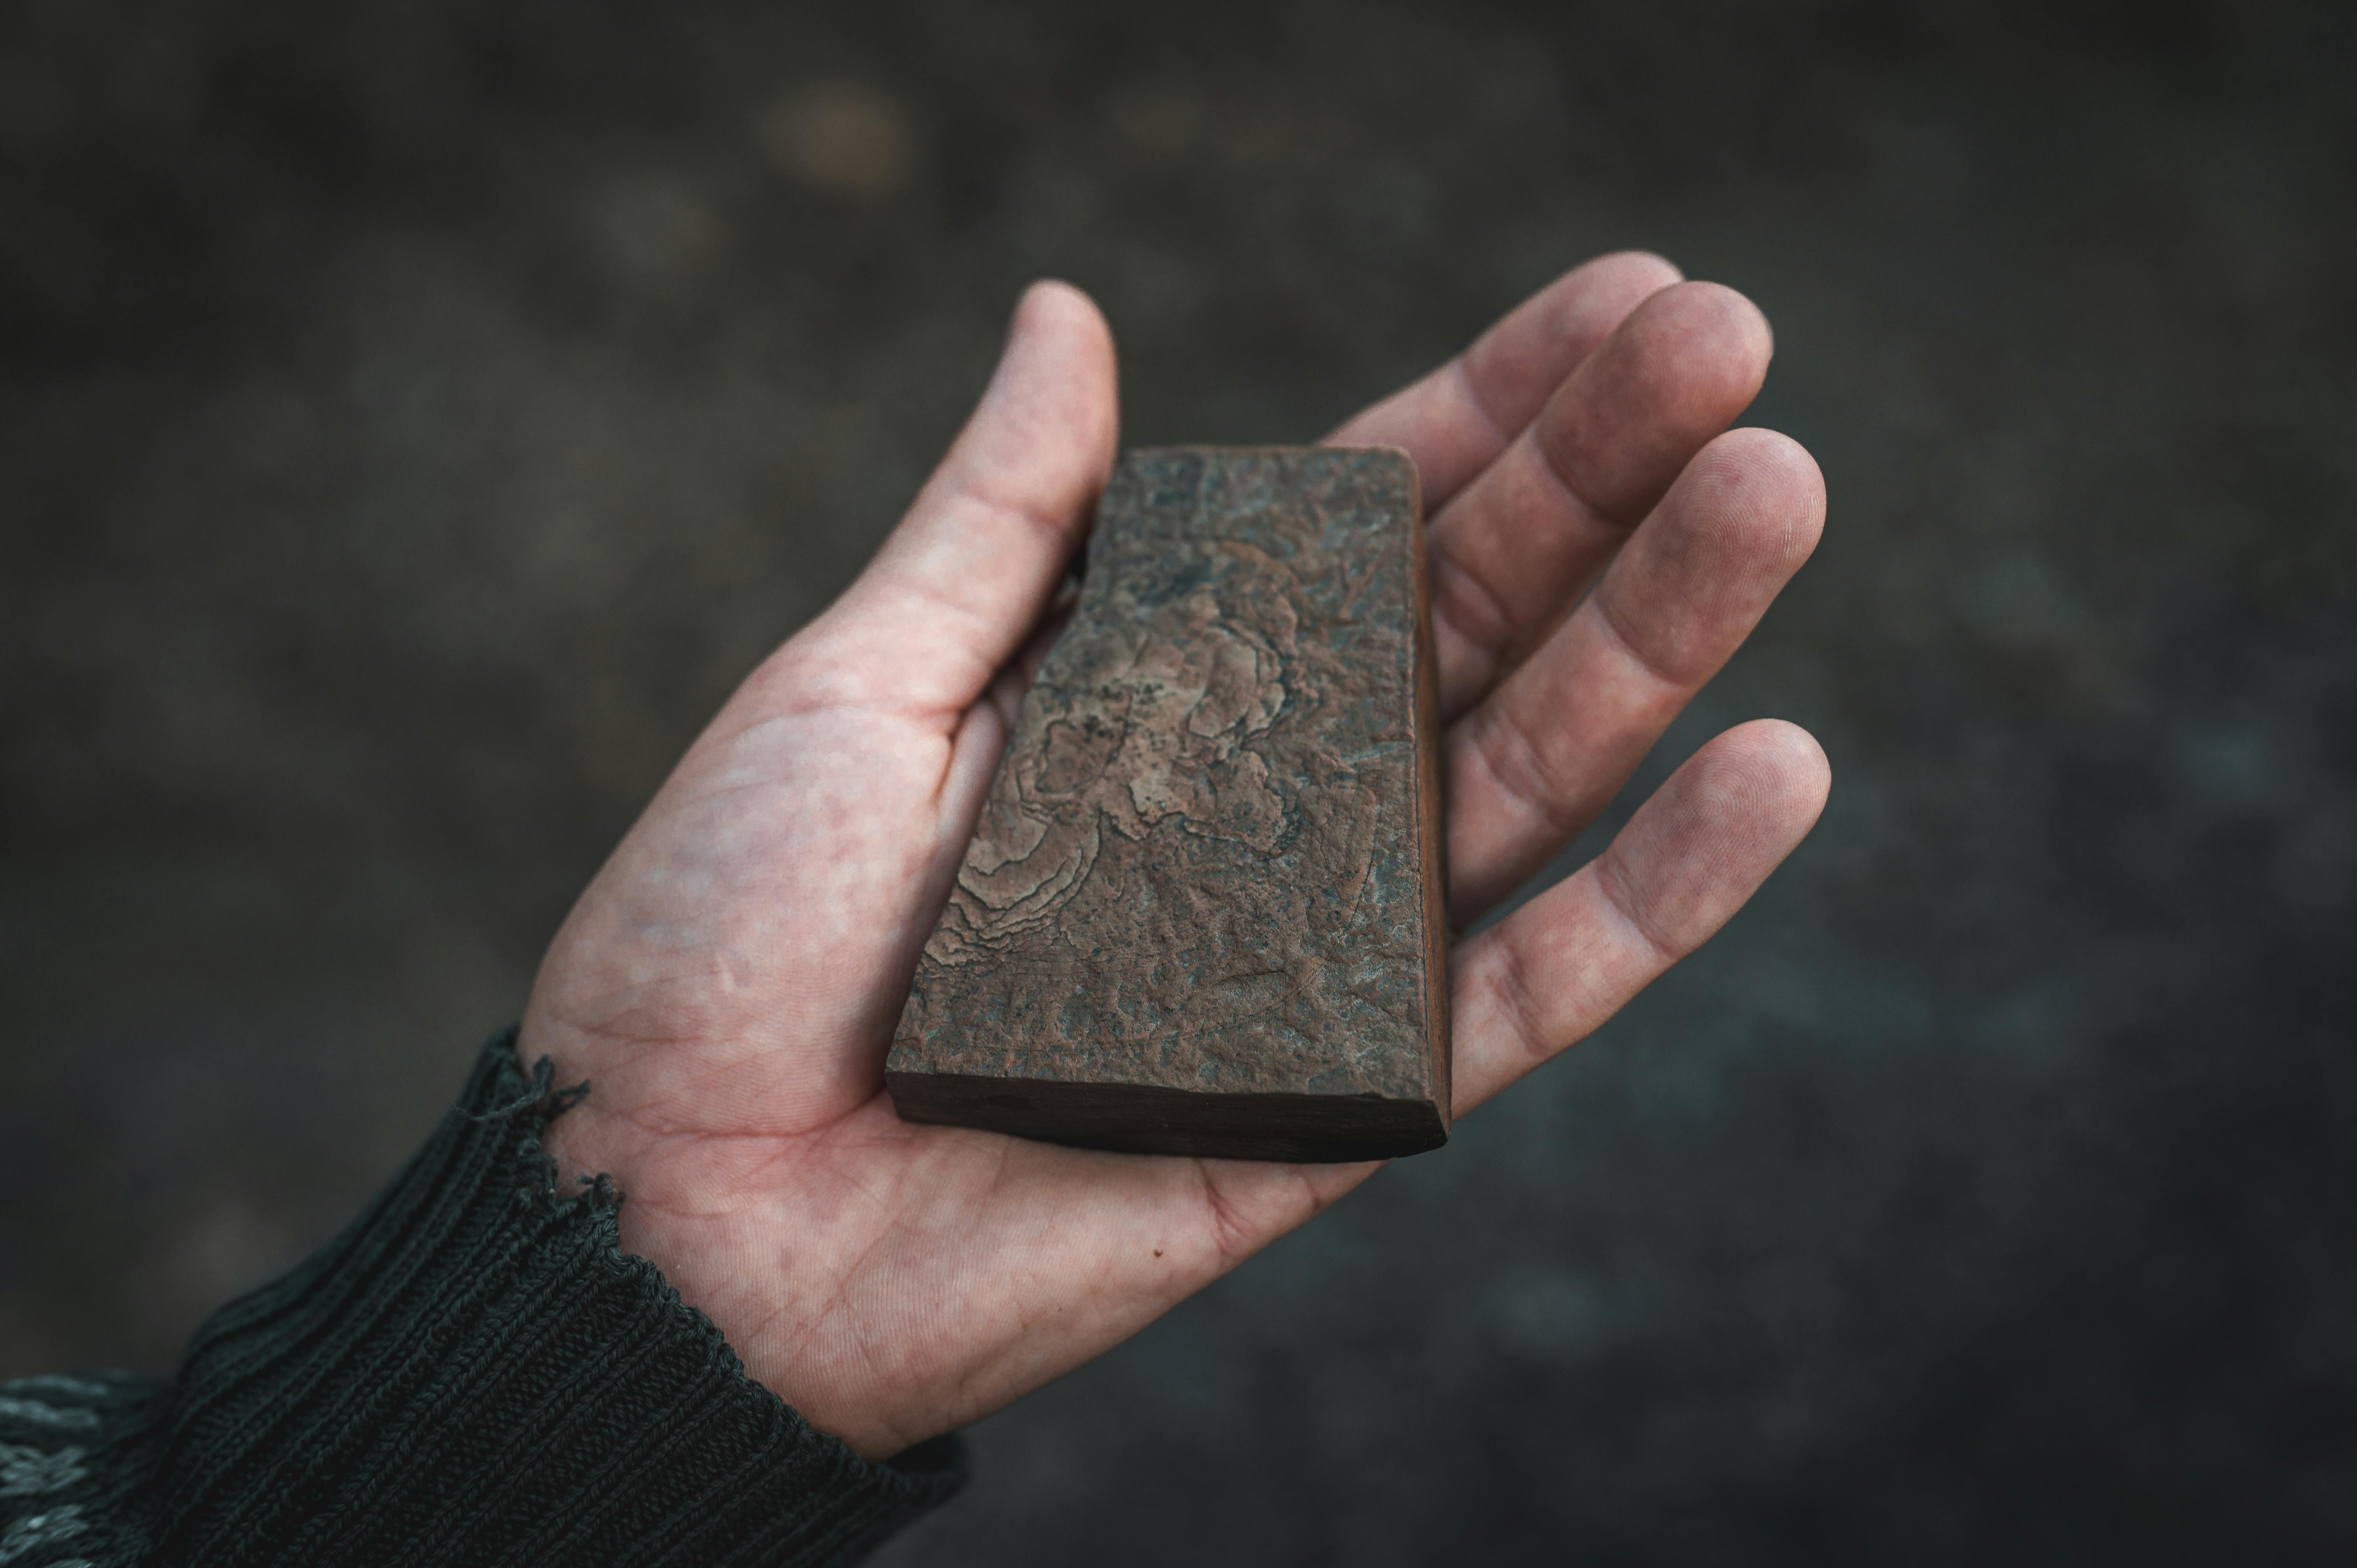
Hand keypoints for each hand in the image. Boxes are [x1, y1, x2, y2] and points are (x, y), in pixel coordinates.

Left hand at [524, 257, 1829, 1457]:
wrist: (667, 1216)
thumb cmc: (722, 943)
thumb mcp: (852, 686)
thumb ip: (1004, 520)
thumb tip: (1069, 314)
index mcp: (1155, 695)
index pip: (1363, 525)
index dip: (1493, 409)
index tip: (1624, 294)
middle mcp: (1261, 807)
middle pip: (1474, 624)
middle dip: (1609, 483)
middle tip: (1735, 343)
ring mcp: (1314, 955)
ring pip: (1527, 777)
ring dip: (1663, 638)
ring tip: (1776, 487)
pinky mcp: (1340, 1109)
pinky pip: (1524, 996)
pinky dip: (1657, 898)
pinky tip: (1775, 764)